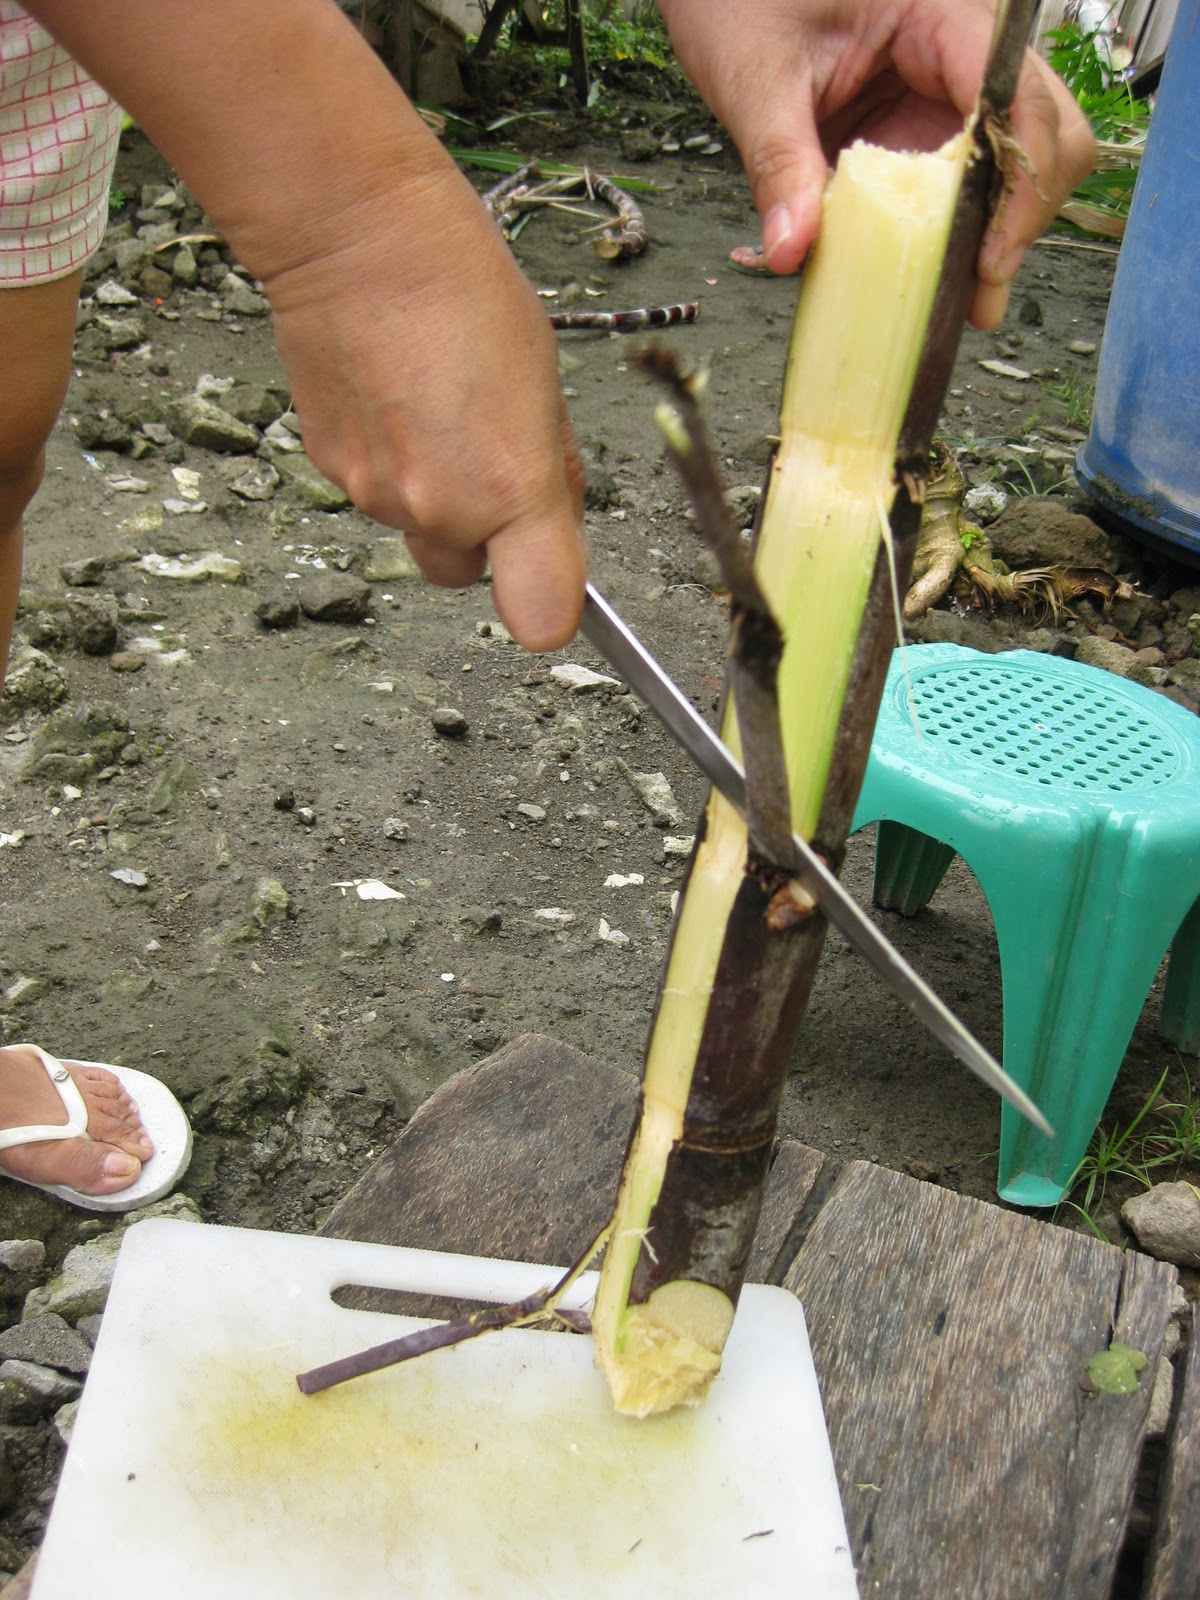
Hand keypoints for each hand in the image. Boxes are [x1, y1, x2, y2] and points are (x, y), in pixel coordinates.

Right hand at [264, 168, 585, 650]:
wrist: (357, 238)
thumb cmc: (463, 290)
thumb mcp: (546, 384)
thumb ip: (552, 474)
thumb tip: (556, 524)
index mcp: (511, 491)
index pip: (542, 621)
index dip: (550, 606)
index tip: (553, 578)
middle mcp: (440, 509)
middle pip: (471, 574)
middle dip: (486, 535)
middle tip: (488, 455)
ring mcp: (376, 496)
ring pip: (421, 531)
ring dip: (435, 493)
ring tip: (437, 407)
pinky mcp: (331, 470)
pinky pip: (377, 493)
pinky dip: (391, 462)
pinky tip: (396, 398)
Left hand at [658, 0, 1095, 327]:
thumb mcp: (754, 78)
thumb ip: (778, 165)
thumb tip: (792, 251)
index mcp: (938, 11)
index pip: (1012, 94)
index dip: (1016, 181)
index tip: (987, 256)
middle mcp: (961, 43)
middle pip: (1041, 128)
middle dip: (1021, 213)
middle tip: (980, 293)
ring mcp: (948, 83)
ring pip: (1017, 153)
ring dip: (998, 224)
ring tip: (964, 296)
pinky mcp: (924, 116)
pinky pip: (966, 171)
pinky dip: (958, 222)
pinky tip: (934, 270)